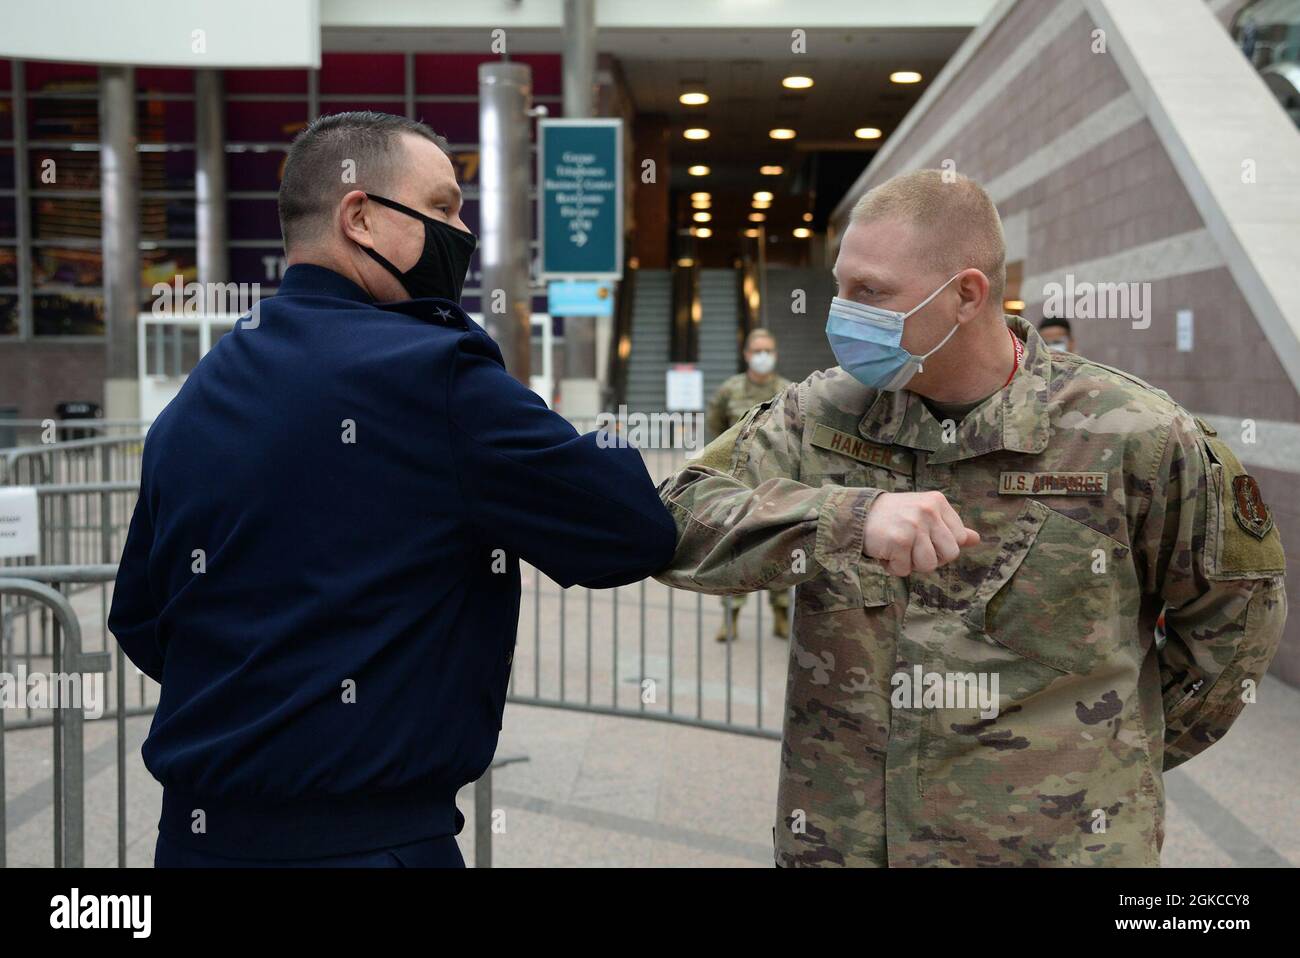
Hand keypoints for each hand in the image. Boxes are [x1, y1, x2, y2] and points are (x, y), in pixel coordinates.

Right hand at [863, 491, 979, 576]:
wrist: (858, 513)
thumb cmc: (895, 516)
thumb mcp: (925, 515)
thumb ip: (949, 527)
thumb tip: (976, 539)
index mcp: (938, 503)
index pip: (959, 540)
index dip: (942, 547)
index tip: (924, 539)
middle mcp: (929, 511)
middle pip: (949, 555)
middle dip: (930, 558)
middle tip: (912, 547)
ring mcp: (914, 525)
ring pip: (929, 565)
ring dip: (911, 564)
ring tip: (898, 549)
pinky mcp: (898, 540)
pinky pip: (904, 570)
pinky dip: (893, 567)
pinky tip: (886, 552)